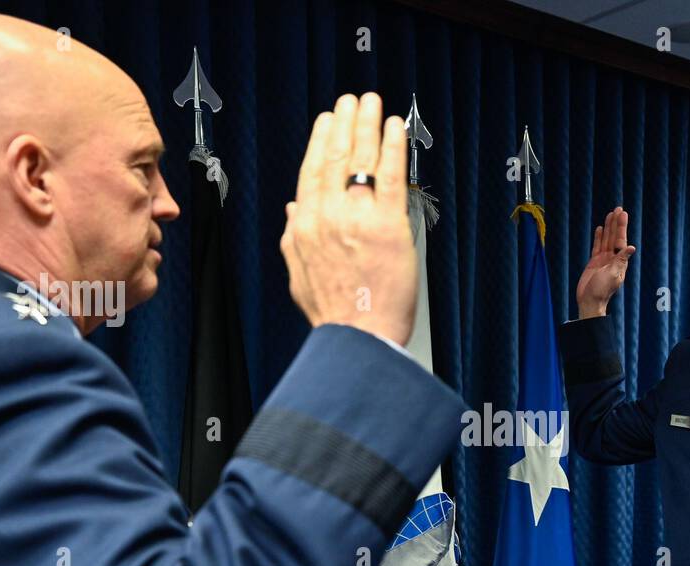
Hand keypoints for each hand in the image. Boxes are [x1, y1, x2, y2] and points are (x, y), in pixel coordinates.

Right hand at [280, 92, 416, 346]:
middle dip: (345, 124)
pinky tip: (397, 129)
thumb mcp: (299, 276)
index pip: (311, 172)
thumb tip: (292, 211)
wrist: (359, 339)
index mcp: (305, 227)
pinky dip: (394, 149)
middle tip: (353, 101)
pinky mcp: (389, 226)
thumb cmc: (334, 316)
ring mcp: (358, 218)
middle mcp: (328, 216)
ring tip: (374, 104)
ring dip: (368, 126)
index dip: (320, 142)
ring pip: (361, 160)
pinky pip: (391, 177)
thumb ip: (295, 239)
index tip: (327, 122)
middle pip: (335, 158)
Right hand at [575, 206, 634, 317]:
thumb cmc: (602, 291)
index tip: (622, 214)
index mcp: (619, 261)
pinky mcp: (594, 262)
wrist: (590, 301)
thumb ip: (621, 260)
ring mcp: (603, 260)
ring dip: (608, 227)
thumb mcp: (613, 275)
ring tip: (610, 214)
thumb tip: (632, 247)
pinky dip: (599, 237)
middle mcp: (613, 258)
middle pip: (614, 237)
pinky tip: (600, 228)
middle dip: (616, 223)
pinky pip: (597, 246)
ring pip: (606, 239)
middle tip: (619, 208)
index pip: (621, 240)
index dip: (621, 227)